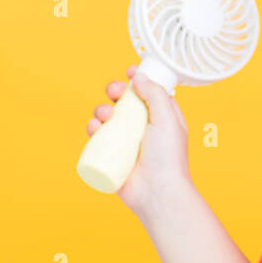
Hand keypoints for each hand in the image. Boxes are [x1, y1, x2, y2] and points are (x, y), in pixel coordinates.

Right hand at [87, 66, 192, 219]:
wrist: (156, 192)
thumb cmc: (168, 157)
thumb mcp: (167, 119)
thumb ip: (155, 94)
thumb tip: (139, 76)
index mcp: (162, 115)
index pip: (149, 90)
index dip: (139, 79)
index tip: (130, 70)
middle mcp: (144, 125)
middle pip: (125, 100)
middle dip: (116, 91)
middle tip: (113, 92)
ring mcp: (127, 139)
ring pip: (109, 116)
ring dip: (102, 109)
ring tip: (106, 116)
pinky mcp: (112, 153)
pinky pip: (98, 136)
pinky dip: (93, 128)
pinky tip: (95, 127)